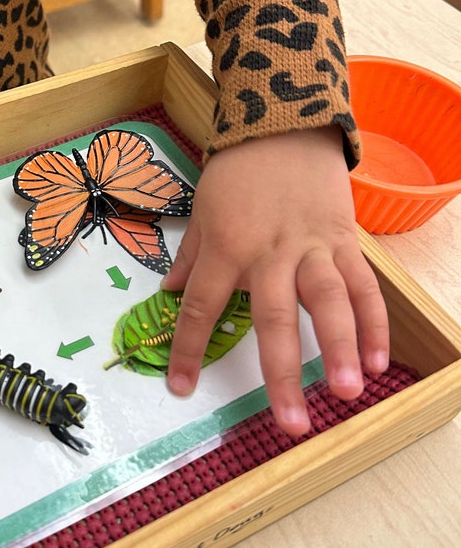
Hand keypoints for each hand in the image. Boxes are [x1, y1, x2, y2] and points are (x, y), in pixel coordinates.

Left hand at [162, 126, 389, 435]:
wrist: (284, 124)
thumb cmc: (236, 171)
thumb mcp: (201, 210)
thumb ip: (189, 257)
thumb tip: (169, 296)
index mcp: (226, 247)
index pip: (202, 306)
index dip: (189, 349)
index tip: (181, 388)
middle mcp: (269, 253)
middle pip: (274, 318)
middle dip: (283, 373)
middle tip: (290, 422)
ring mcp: (313, 248)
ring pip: (329, 301)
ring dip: (341, 347)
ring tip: (348, 391)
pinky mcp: (345, 240)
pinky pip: (363, 284)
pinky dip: (373, 321)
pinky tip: (379, 359)